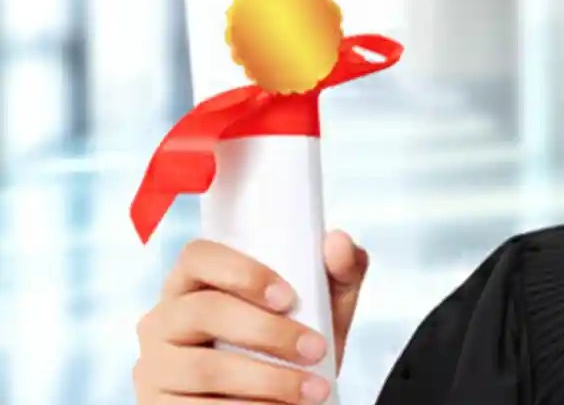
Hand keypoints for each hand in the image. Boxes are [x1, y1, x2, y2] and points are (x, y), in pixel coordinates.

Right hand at [133, 230, 369, 403]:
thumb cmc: (293, 349)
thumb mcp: (323, 311)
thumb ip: (340, 273)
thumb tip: (338, 242)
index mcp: (195, 283)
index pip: (198, 256)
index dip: (241, 271)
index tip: (288, 297)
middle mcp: (164, 319)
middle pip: (204, 311)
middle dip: (268, 332)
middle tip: (316, 349)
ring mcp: (154, 365)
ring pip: (203, 367)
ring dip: (266, 380)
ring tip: (312, 390)